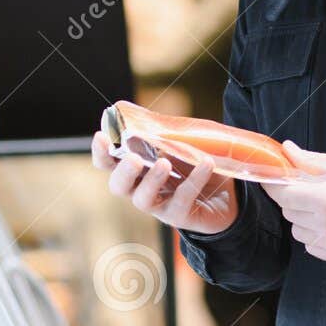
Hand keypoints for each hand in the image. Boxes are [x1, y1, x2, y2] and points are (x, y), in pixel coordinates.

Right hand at [91, 129, 238, 235]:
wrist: (224, 195)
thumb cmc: (193, 165)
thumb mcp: (178, 143)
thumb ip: (160, 131)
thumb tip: (136, 109)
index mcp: (135, 168)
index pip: (108, 163)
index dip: (101, 152)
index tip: (101, 136)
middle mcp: (140, 188)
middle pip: (118, 186)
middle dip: (124, 171)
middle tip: (134, 159)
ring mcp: (158, 205)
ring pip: (143, 199)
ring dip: (152, 180)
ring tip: (165, 163)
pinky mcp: (179, 216)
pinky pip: (182, 199)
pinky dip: (194, 180)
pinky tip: (206, 163)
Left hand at [259, 141, 325, 265]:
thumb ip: (313, 161)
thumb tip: (288, 152)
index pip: (283, 194)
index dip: (274, 184)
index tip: (273, 178)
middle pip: (288, 212)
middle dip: (295, 198)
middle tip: (314, 187)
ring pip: (298, 230)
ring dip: (304, 217)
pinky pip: (312, 245)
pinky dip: (316, 234)